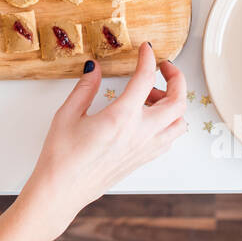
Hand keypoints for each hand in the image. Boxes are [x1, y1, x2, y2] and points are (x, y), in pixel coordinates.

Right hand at [20, 43, 187, 238]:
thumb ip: (85, 87)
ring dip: (174, 103)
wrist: (61, 191)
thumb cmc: (61, 157)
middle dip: (176, 78)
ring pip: (180, 122)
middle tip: (163, 67)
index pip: (146, 78)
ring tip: (152, 95)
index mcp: (121, 117)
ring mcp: (145, 149)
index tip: (145, 49)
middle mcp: (140, 133)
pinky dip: (169, 123)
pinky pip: (169, 138)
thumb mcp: (67, 114)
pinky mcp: (143, 159)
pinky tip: (148, 118)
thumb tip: (93, 68)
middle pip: (178, 100)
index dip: (148, 58)